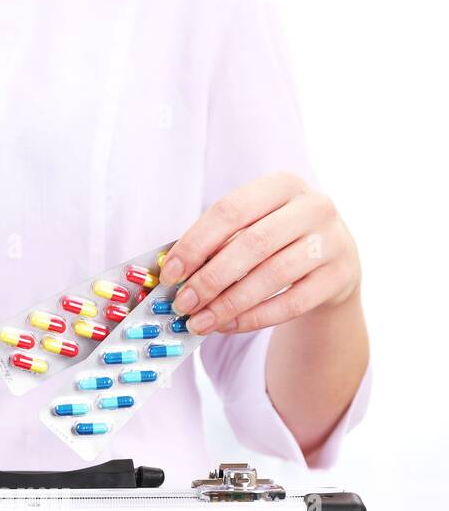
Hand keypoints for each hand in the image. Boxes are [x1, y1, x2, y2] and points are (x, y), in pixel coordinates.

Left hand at [160, 172, 360, 334]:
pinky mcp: (340, 276)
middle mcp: (313, 206)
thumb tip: (174, 274)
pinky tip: (227, 326)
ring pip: (273, 276)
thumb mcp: (253, 227)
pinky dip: (254, 318)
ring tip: (199, 322)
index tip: (170, 274)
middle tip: (182, 304)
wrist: (334, 261)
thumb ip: (218, 244)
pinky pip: (291, 303)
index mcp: (283, 184)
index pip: (231, 210)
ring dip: (229, 304)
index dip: (196, 243)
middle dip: (211, 279)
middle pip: (253, 244)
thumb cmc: (278, 242)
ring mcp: (332, 241)